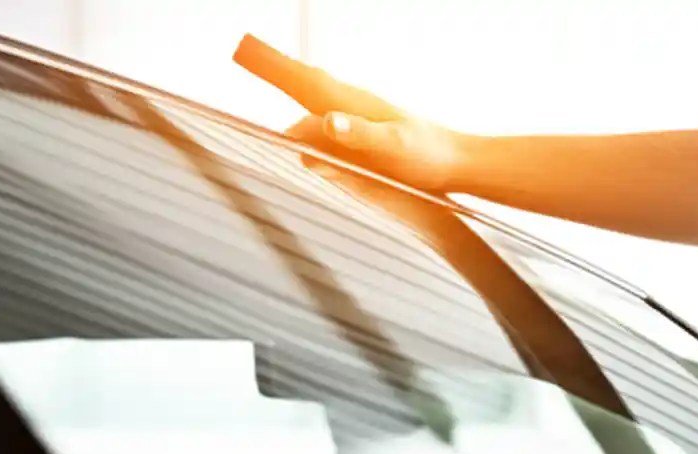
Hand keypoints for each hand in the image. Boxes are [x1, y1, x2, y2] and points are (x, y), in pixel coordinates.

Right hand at [235, 35, 468, 191]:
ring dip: (284, 79)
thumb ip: (360, 135)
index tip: (244, 48)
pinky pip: (321, 116)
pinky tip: (297, 110)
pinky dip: (302, 106)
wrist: (456, 162)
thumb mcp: (395, 147)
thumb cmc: (428, 156)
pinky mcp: (358, 132)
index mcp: (351, 105)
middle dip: (270, 64)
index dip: (271, 66)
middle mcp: (348, 105)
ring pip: (309, 97)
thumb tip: (326, 121)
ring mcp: (352, 118)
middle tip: (242, 48)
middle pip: (300, 81)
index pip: (302, 81)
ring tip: (257, 62)